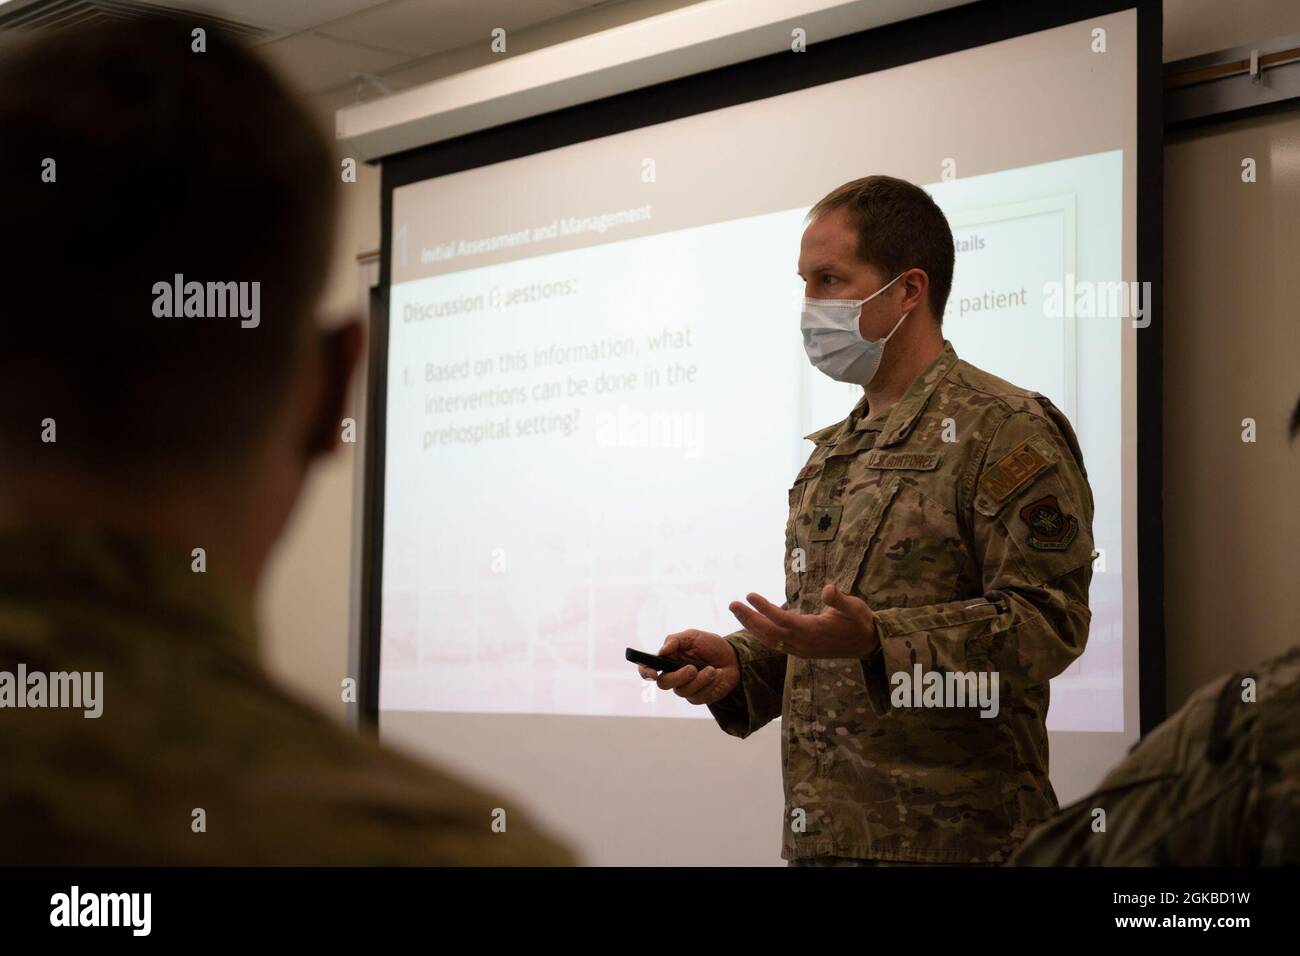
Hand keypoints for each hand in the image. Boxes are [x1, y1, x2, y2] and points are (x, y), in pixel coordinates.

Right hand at [636, 629, 739, 705]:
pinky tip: (717, 675)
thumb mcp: (693, 636)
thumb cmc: (710, 645)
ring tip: (712, 669)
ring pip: (683, 691)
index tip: (652, 673)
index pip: (648, 668)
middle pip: (664, 683)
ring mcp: (686, 688)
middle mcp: (673, 676)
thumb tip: (661, 651)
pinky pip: (698, 696)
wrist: (733, 657)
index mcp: (667, 660)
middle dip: (678, 677)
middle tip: (692, 668)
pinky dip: (709, 684)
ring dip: (699, 680)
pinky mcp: (699, 697)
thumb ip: (675, 641)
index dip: (645, 672)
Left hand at [728, 584, 878, 658]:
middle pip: (770, 632)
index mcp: (813, 632)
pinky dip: (761, 633)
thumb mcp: (855, 608)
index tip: (750, 596)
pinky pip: (775, 643)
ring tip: (736, 610)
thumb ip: (839, 600)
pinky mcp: (800, 651)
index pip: (783, 620)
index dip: (765, 609)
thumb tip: (829, 589)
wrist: (866, 645)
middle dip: (749, 618)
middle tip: (732, 604)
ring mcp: (800, 649)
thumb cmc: (859, 622)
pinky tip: (752, 623)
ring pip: (770, 640)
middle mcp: (803, 643)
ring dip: (751, 626)